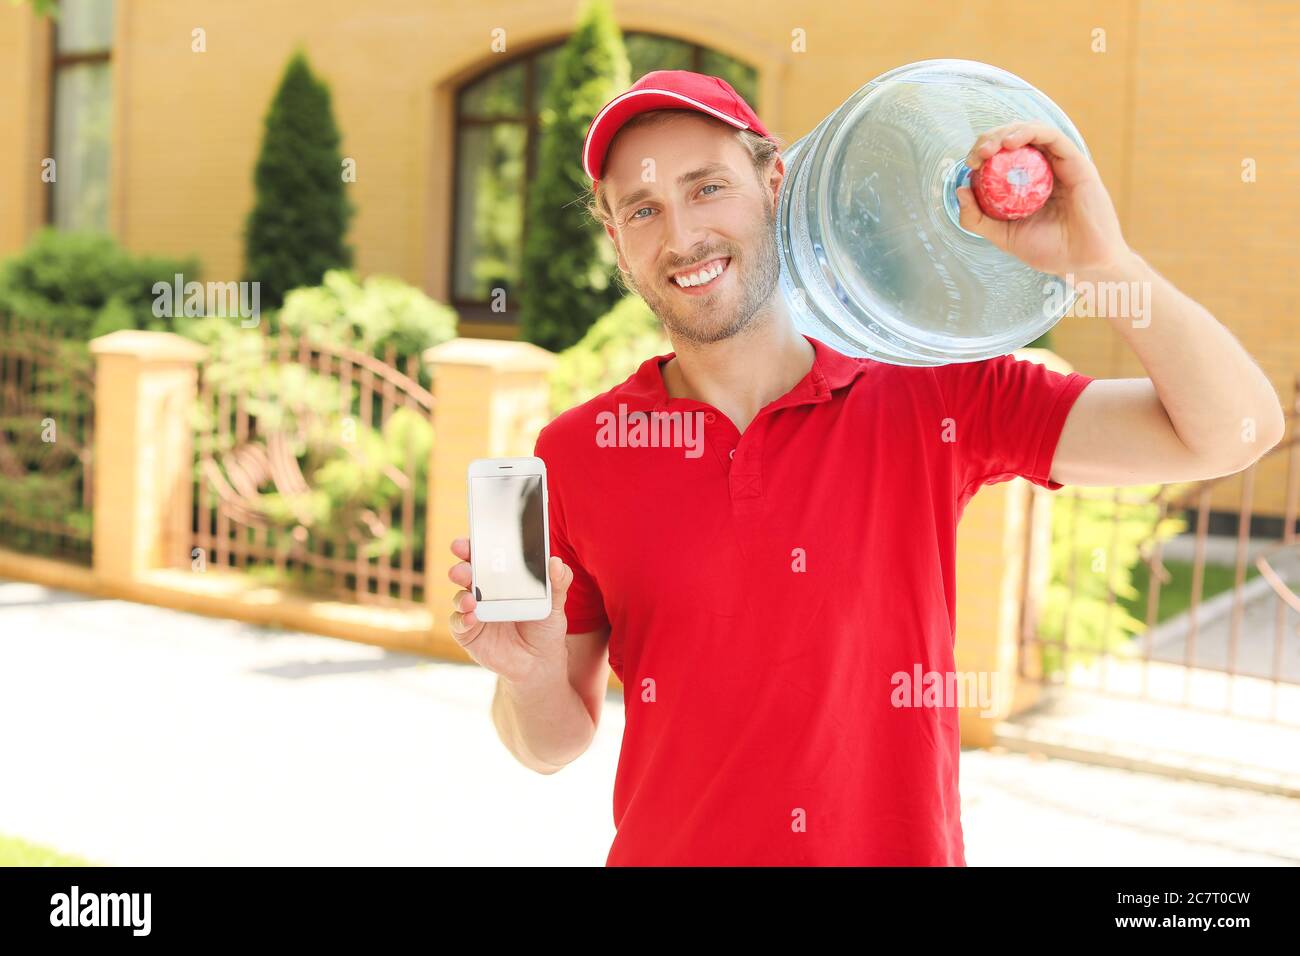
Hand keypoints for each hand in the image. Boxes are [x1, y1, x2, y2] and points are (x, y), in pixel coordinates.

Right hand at [446, 537, 574, 684]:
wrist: (539, 663)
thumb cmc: (545, 627)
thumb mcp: (556, 604)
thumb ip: (558, 583)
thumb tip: (556, 562)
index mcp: (502, 577)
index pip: (486, 555)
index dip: (476, 544)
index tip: (473, 536)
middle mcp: (484, 591)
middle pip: (467, 572)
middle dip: (463, 565)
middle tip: (464, 563)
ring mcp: (474, 611)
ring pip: (460, 596)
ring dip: (462, 594)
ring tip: (471, 598)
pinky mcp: (468, 633)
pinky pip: (459, 623)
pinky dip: (462, 619)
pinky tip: (472, 617)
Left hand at [956, 120, 1130, 277]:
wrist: (1081, 262)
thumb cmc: (1047, 250)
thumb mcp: (1002, 235)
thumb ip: (977, 218)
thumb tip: (960, 190)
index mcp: (1024, 183)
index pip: (999, 157)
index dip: (981, 153)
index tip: (969, 165)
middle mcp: (1041, 169)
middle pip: (1012, 140)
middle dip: (989, 140)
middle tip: (977, 155)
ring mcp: (1058, 163)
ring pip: (1030, 132)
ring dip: (1006, 133)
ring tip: (990, 148)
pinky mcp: (1075, 161)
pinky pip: (1052, 137)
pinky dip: (1029, 132)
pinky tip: (1011, 142)